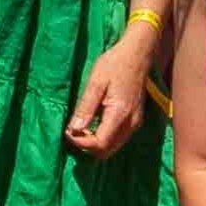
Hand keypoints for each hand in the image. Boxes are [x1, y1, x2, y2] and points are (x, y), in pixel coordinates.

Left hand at [64, 24, 159, 153]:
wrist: (137, 54)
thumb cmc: (115, 64)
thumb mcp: (95, 83)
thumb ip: (86, 108)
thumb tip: (74, 129)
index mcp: (120, 114)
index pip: (100, 143)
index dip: (81, 143)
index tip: (67, 133)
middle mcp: (131, 123)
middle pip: (107, 151)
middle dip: (87, 146)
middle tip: (72, 131)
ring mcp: (135, 123)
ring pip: (113, 147)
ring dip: (95, 143)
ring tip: (80, 127)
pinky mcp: (135, 120)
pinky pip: (118, 139)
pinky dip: (104, 138)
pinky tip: (93, 124)